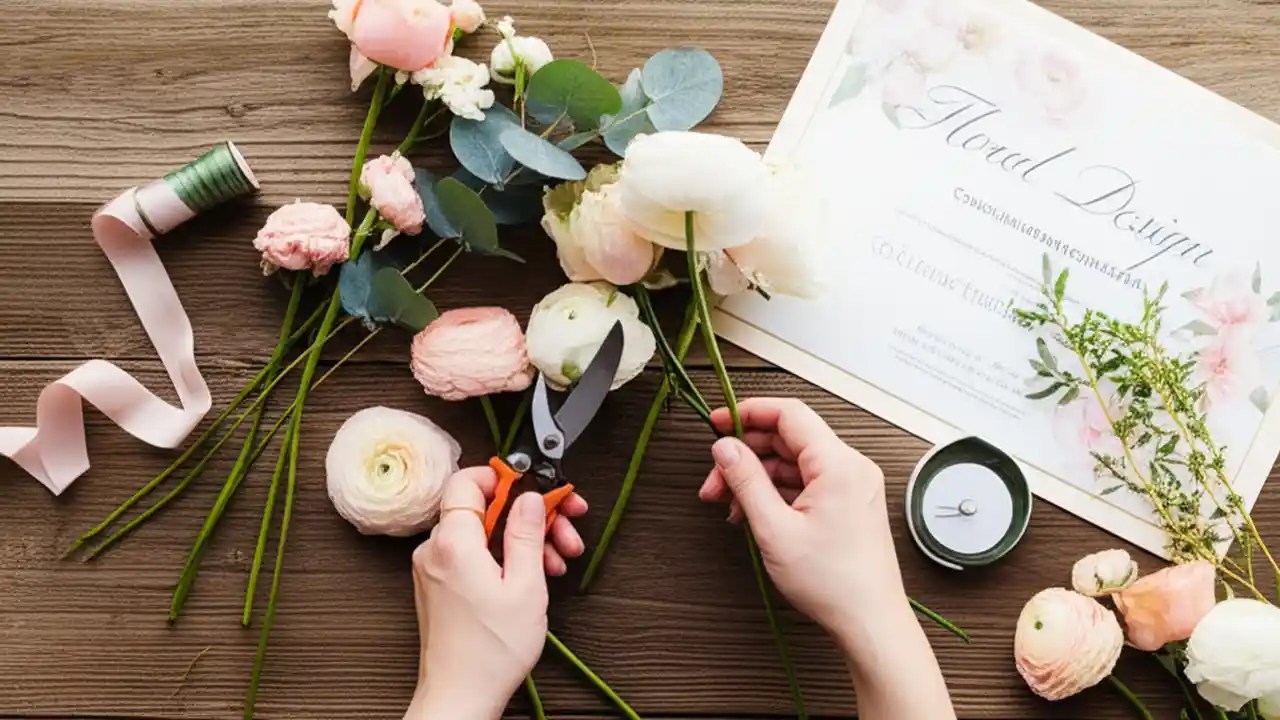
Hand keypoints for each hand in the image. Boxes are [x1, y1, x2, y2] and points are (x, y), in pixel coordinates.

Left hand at [405, 466, 587, 719]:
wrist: (461, 697)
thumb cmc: (490, 652)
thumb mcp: (525, 586)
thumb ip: (527, 533)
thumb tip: (529, 498)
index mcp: (454, 543)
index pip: (466, 481)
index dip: (502, 476)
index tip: (533, 485)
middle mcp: (436, 551)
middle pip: (483, 508)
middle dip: (527, 514)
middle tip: (563, 525)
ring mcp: (435, 569)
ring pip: (482, 533)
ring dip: (521, 538)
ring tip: (555, 560)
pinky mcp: (439, 585)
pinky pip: (472, 554)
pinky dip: (502, 557)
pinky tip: (532, 574)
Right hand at [700, 399, 955, 719]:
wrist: (869, 621)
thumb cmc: (835, 583)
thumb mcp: (774, 529)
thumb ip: (745, 481)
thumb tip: (725, 448)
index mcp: (839, 465)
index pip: (790, 414)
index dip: (749, 413)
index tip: (719, 421)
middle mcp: (851, 468)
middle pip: (788, 439)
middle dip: (746, 455)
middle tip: (716, 478)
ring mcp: (852, 485)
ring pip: (794, 463)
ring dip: (758, 478)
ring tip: (730, 504)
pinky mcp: (849, 502)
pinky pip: (806, 482)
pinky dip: (777, 492)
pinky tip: (754, 513)